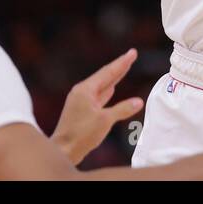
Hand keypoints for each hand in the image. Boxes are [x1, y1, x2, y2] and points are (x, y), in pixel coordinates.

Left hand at [50, 49, 144, 165]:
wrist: (63, 151)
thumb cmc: (81, 135)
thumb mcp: (105, 120)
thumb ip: (122, 109)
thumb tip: (139, 101)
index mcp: (85, 90)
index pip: (108, 72)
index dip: (122, 62)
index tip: (132, 52)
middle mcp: (82, 92)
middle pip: (105, 76)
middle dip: (119, 67)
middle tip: (132, 55)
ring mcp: (81, 101)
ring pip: (101, 86)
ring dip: (114, 79)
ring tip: (124, 69)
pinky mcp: (81, 111)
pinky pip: (98, 97)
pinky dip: (106, 92)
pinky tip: (111, 89)